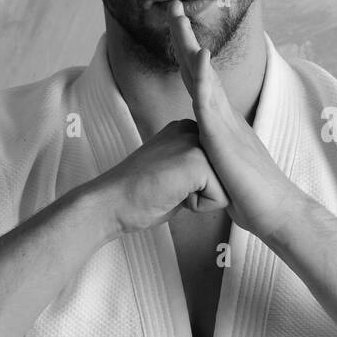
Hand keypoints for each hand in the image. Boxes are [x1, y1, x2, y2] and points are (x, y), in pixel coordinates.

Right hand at [91, 117, 228, 234]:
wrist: (111, 203)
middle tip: (170, 187)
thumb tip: (222, 176)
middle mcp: (192, 129)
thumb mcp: (173, 170)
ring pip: (226, 186)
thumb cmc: (139, 195)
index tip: (167, 181)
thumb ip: (196, 165)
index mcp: (186, 129)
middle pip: (225, 174)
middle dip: (204, 191)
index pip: (219, 166)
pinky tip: (173, 195)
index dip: (198, 186)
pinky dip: (198, 207)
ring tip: (171, 191)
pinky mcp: (197, 162)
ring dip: (201, 199)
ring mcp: (195, 143)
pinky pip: (220, 198)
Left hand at [166, 1, 308, 239]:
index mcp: (220, 120)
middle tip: (173, 4)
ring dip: (190, 45)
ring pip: (204, 76)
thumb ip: (211, 152)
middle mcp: (224, 114)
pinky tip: (197, 55)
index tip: (175, 26)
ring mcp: (226, 122)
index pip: (198, 80)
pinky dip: (203, 76)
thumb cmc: (251, 194)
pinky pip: (210, 102)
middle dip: (184, 36)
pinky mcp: (225, 136)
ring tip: (179, 18)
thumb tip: (200, 151)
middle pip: (199, 68)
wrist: (275, 210)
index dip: (185, 52)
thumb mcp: (222, 167)